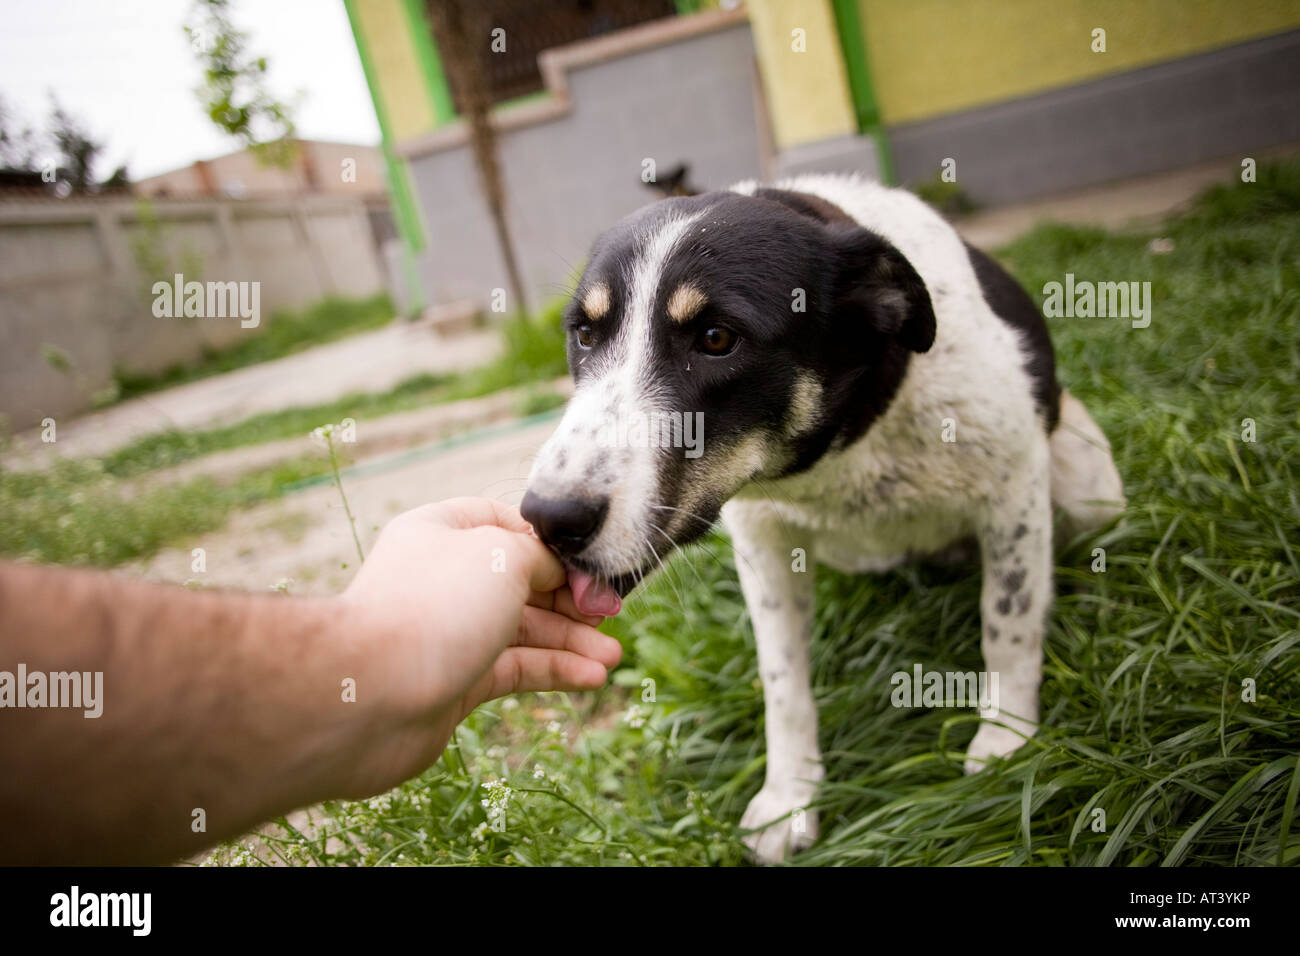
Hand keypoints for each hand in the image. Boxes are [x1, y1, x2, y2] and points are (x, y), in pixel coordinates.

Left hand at [334, 498, 621, 795]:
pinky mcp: (455, 681)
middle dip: (571, 598)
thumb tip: (558, 573)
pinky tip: (593, 677)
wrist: (367, 695)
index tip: (591, 567)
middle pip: (522, 580)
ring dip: (571, 640)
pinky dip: (554, 670)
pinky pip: (515, 668)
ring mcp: (448, 632)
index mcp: (442, 531)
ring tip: (613, 656)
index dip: (554, 546)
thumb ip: (541, 557)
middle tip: (611, 614)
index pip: (508, 526)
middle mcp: (443, 578)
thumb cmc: (433, 608)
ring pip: (523, 629)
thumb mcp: (503, 556)